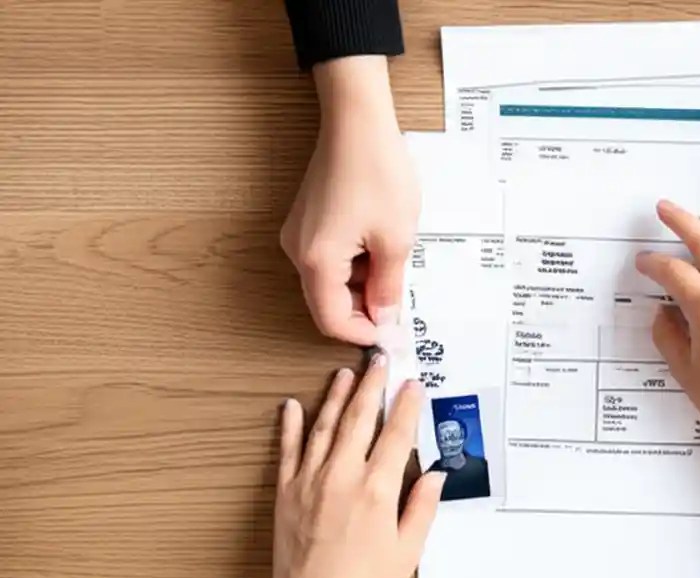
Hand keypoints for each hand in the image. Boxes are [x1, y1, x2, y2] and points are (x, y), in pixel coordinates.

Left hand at [204, 360, 442, 577]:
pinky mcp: (286, 493)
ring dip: (335, 396)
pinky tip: (294, 405)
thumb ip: (422, 508)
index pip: (397, 435)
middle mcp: (342, 477)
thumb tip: (435, 475)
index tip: (413, 385)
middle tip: (379, 361)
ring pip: (324, 426)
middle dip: (371, 386)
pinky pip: (288, 450)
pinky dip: (291, 425)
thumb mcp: (408, 552)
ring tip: (344, 373)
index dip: (407, 406)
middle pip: (359, 419)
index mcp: (377, 490)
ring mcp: (310, 482)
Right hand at [281, 56, 419, 345]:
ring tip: (395, 258)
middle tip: (402, 301)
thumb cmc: (377, 171)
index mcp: (317, 261)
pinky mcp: (308, 221)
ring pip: (332, 280)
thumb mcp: (396, 239)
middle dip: (366, 308)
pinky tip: (381, 242)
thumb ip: (389, 286)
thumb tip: (385, 319)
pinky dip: (356, 262)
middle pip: (329, 303)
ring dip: (363, 283)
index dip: (364, 333)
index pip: (332, 321)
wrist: (357, 121)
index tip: (393, 333)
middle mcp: (298, 251)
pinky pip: (330, 257)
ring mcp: (299, 234)